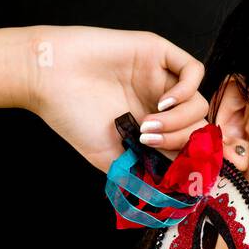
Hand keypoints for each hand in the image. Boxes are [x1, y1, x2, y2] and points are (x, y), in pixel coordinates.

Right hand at [26, 25, 208, 174]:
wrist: (50, 79)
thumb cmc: (73, 118)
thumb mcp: (111, 159)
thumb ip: (143, 173)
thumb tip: (172, 193)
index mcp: (153, 131)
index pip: (189, 147)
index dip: (190, 161)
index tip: (180, 173)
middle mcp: (161, 106)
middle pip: (198, 127)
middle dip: (180, 142)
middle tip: (148, 143)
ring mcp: (161, 80)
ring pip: (198, 104)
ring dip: (177, 121)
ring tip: (146, 126)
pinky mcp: (158, 55)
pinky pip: (194, 71)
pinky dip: (185, 91)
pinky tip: (162, 103)